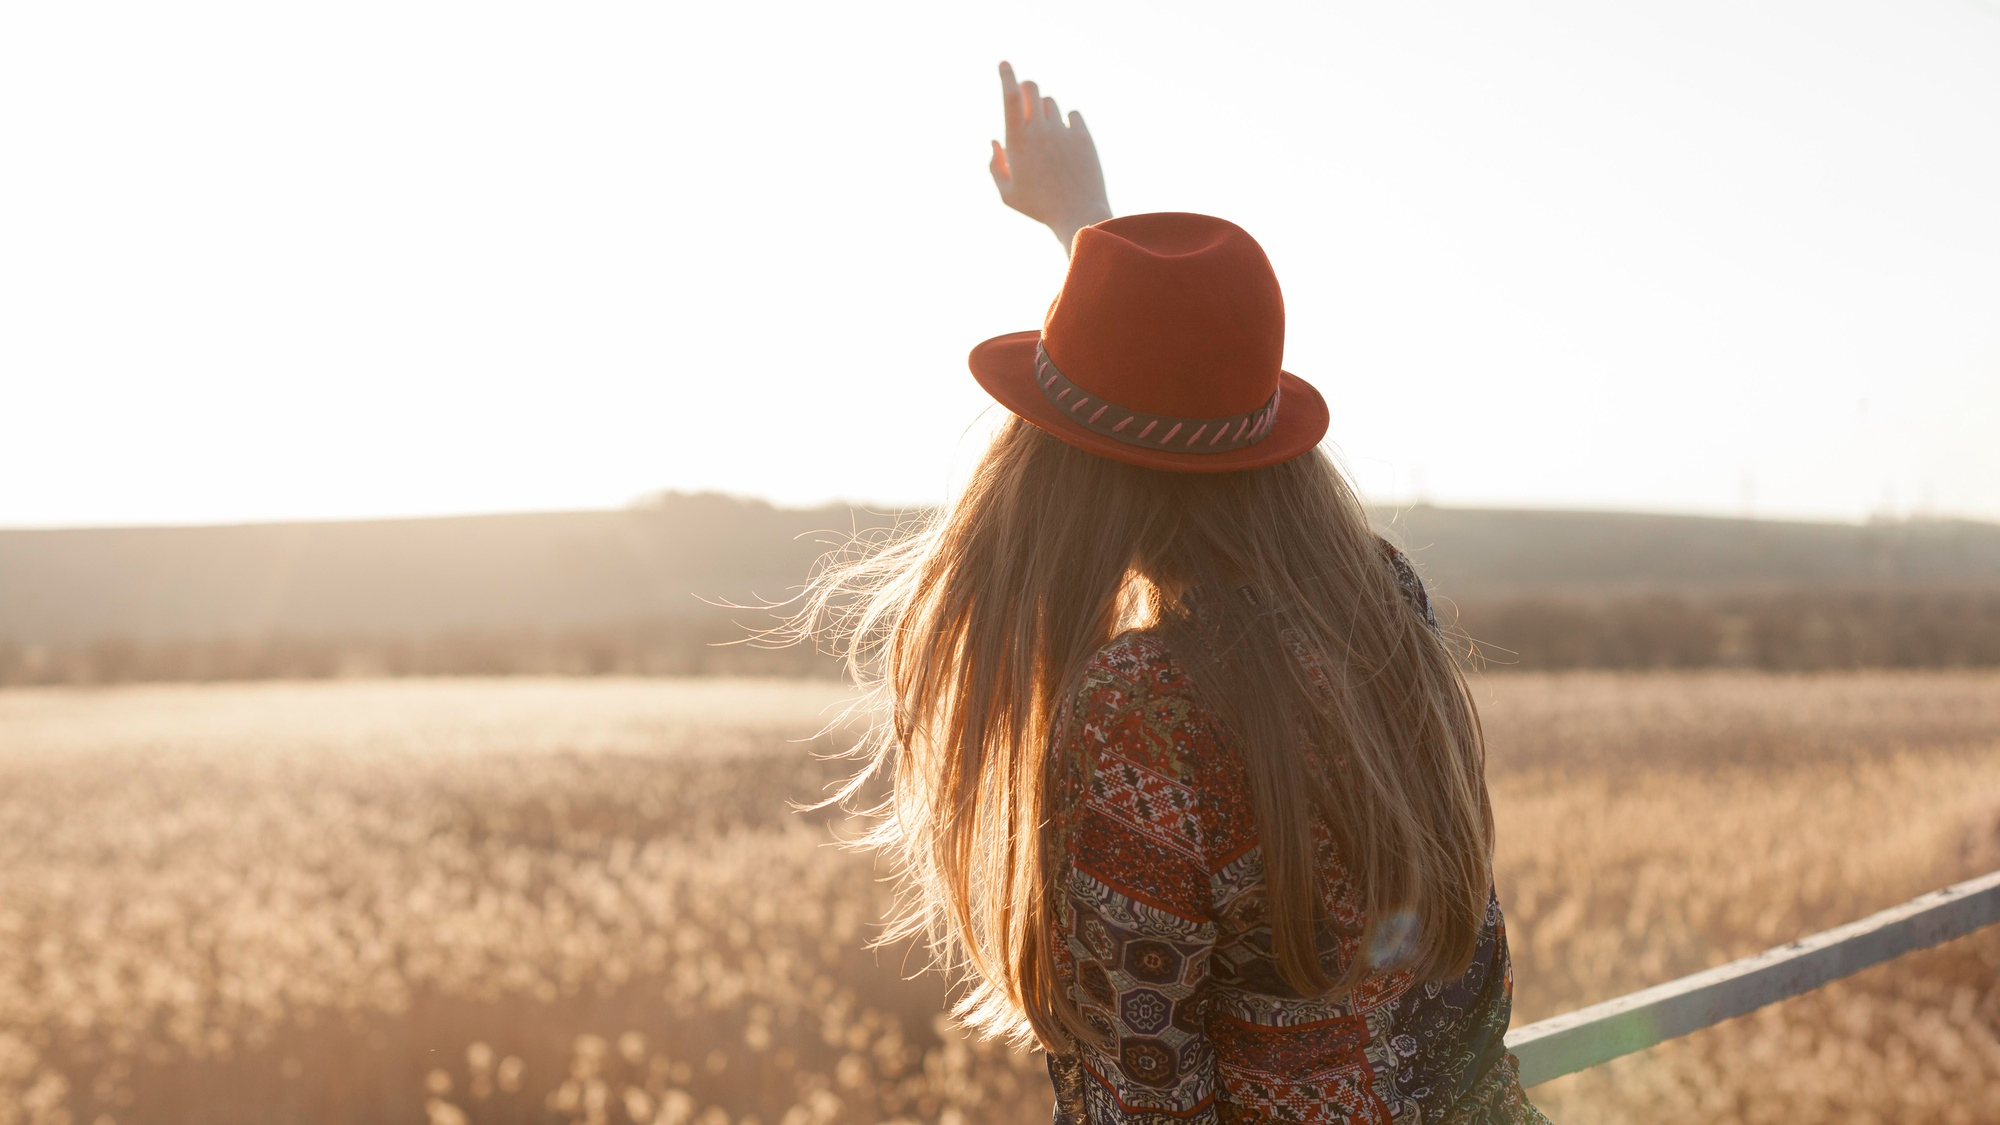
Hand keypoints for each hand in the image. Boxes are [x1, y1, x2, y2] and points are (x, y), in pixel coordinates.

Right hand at [989, 61, 1111, 254]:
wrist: (1078, 215)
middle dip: (1026, 88)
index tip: (1004, 63)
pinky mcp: (1083, 136)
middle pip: (1032, 87)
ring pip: (1051, 102)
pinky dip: (1066, 121)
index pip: (1011, 97)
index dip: (1006, 76)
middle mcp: (1040, 131)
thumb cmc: (1039, 208)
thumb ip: (996, 166)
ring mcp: (1063, 131)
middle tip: (1026, 101)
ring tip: (1048, 137)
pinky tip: (1066, 141)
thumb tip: (995, 141)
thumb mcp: (1008, 194)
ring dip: (1045, 110)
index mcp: (1017, 142)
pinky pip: (1072, 114)